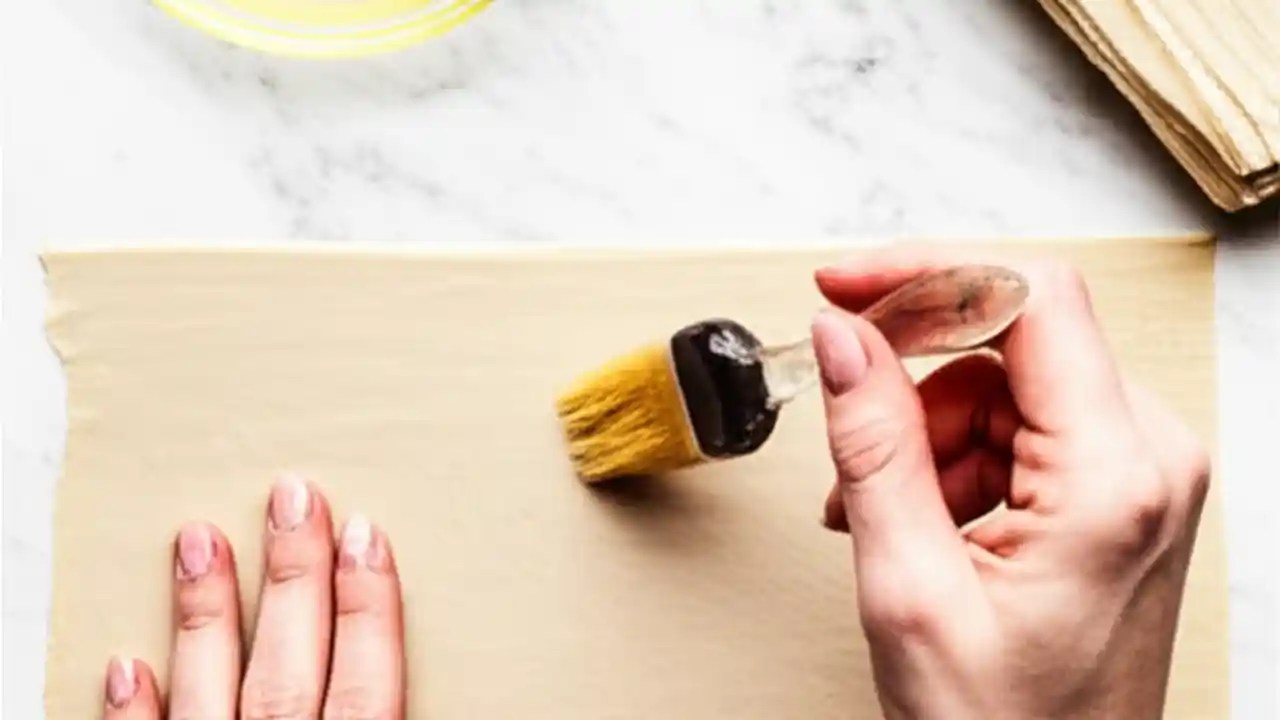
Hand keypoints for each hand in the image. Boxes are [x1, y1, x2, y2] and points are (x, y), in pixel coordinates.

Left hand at [101, 476, 405, 718]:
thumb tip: (436, 683)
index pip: (366, 684)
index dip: (369, 606)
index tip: (365, 535)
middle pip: (288, 668)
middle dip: (293, 576)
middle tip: (292, 499)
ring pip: (210, 693)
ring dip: (207, 613)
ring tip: (198, 538)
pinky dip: (134, 711)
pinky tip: (126, 664)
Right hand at [810, 253, 1209, 719]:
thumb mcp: (910, 588)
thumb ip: (873, 445)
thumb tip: (843, 336)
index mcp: (1116, 477)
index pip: (1032, 297)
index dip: (927, 273)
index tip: (845, 285)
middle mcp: (1148, 460)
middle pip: (1012, 341)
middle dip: (913, 381)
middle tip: (849, 431)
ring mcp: (1137, 476)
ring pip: (1003, 387)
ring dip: (926, 434)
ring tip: (886, 516)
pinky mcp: (1115, 493)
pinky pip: (1017, 430)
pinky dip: (952, 460)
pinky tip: (920, 521)